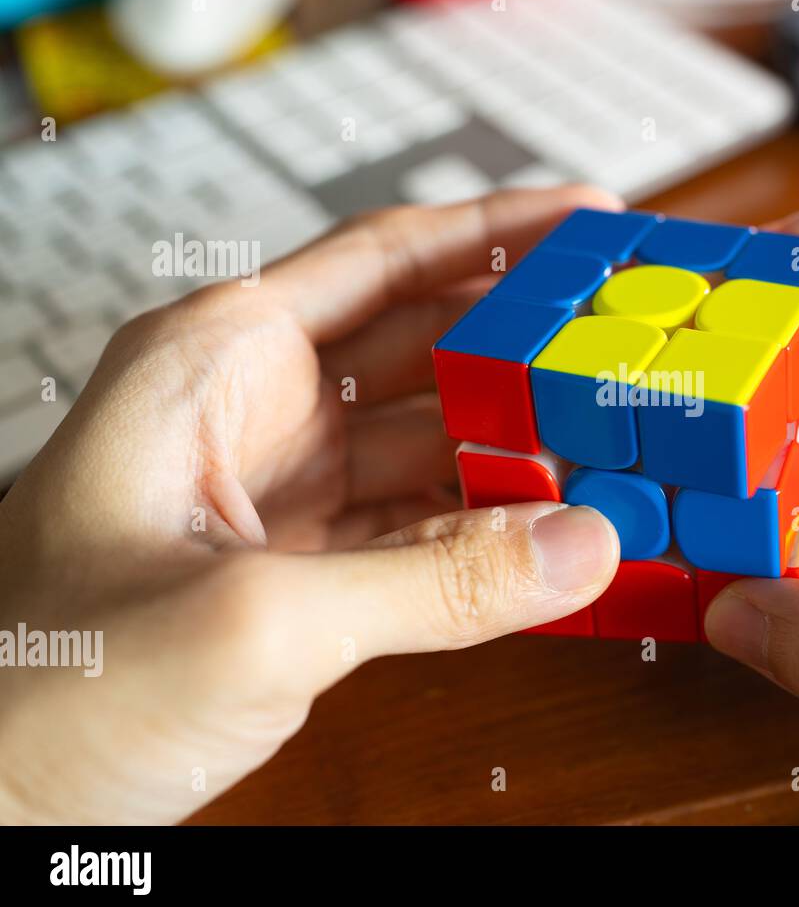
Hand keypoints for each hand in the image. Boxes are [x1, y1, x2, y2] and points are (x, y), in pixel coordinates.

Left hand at [0, 188, 620, 823]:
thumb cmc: (40, 686)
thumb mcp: (256, 619)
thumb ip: (434, 580)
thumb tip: (580, 546)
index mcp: (221, 361)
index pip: (387, 260)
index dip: (497, 231)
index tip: (591, 220)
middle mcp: (259, 409)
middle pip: (429, 348)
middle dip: (531, 346)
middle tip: (632, 341)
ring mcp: (287, 491)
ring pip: (439, 443)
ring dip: (525, 448)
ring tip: (624, 443)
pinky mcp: (308, 567)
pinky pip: (427, 526)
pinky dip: (493, 533)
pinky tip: (559, 534)